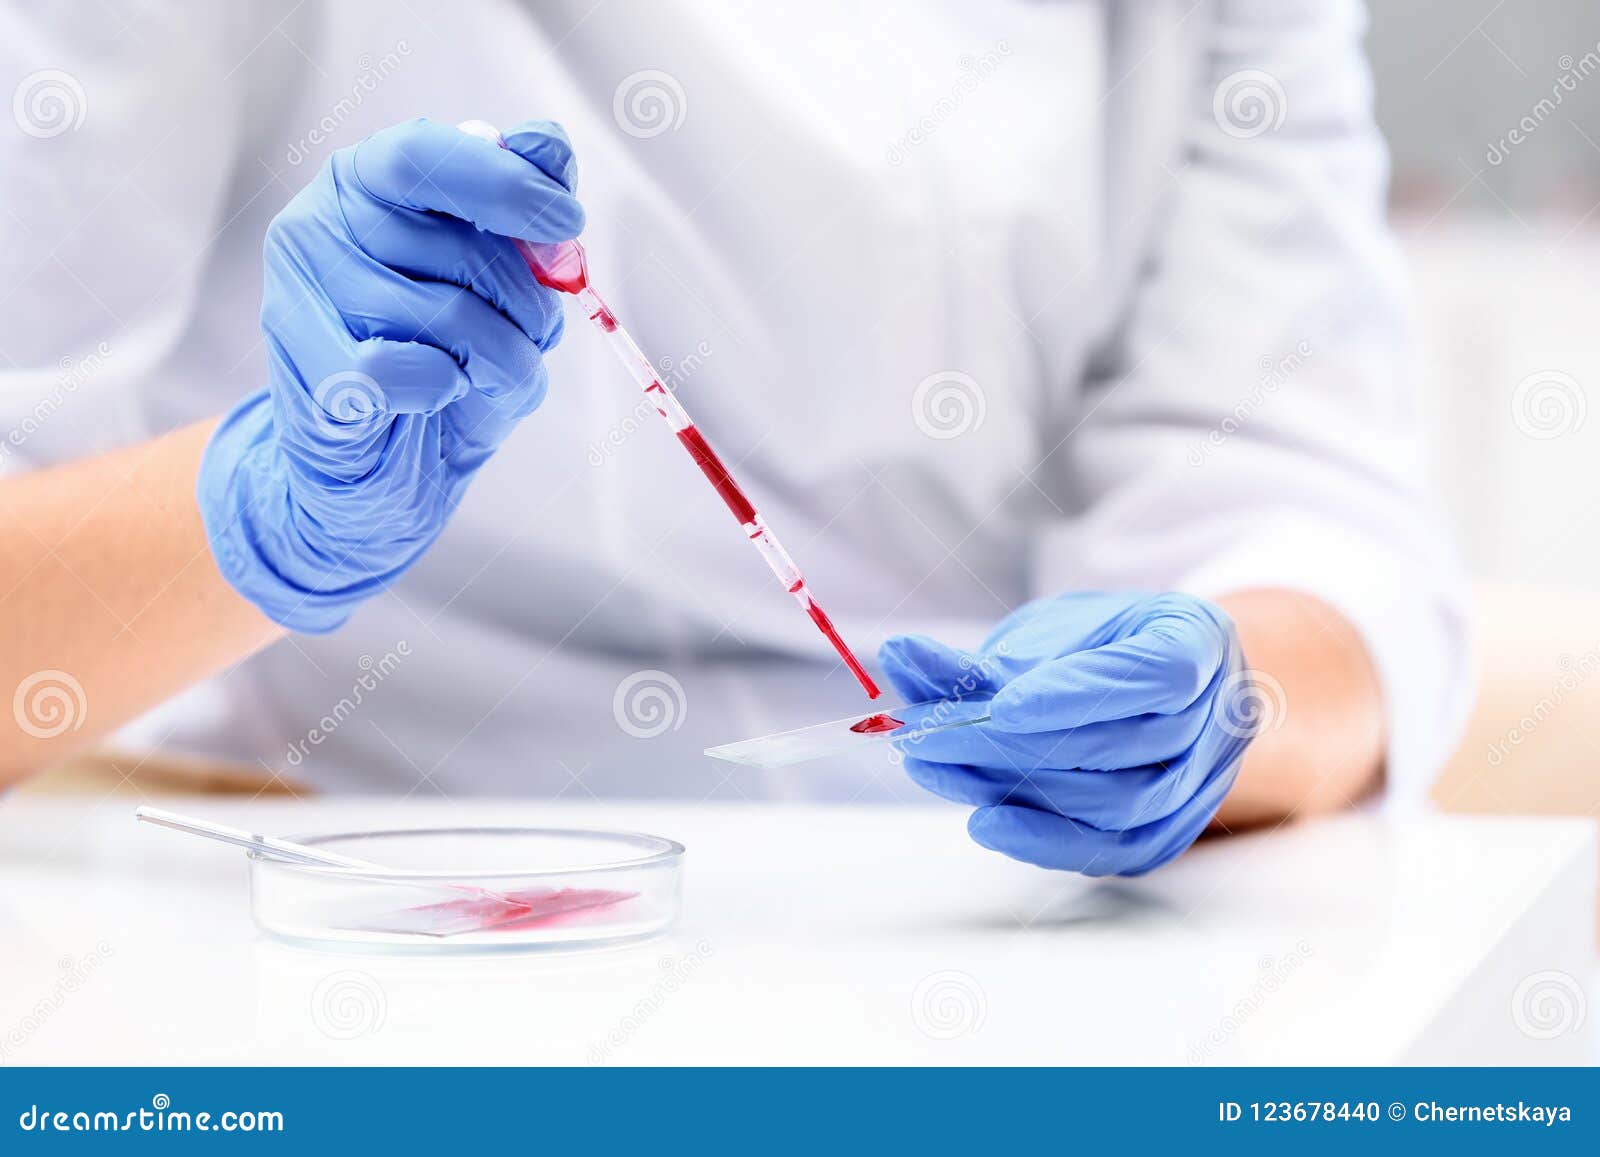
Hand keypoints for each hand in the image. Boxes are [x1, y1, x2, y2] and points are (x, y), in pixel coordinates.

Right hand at [198, 118, 583, 630]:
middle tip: (537, 334)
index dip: (507, 186)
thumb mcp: (497, 282)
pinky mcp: (308, 372)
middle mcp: (318, 224)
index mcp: (363, 180)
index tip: (568, 219)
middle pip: (462, 250)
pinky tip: (440, 393)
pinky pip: (408, 373)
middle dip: (529, 303)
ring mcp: (300, 297)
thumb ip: (521, 213)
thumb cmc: (443, 358)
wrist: (380, 467)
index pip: (426, 153)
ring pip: (449, 317)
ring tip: (495, 373)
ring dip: (506, 359)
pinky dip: (447, 390)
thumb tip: (548, 149)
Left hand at [879, 592, 1254, 875]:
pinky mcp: (1170, 832)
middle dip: (1008, 742)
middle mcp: (1217, 716)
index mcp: (1198, 640)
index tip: (997, 706)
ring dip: (1014, 787)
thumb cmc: (1102, 648)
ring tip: (932, 765)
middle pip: (1118, 744)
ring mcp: (1201, 783)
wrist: (1158, 690)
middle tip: (922, 733)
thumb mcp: (1049, 632)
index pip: (1151, 674)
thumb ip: (982, 656)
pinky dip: (1044, 839)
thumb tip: (900, 659)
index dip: (1075, 694)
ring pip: (1114, 802)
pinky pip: (1111, 848)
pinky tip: (983, 820)